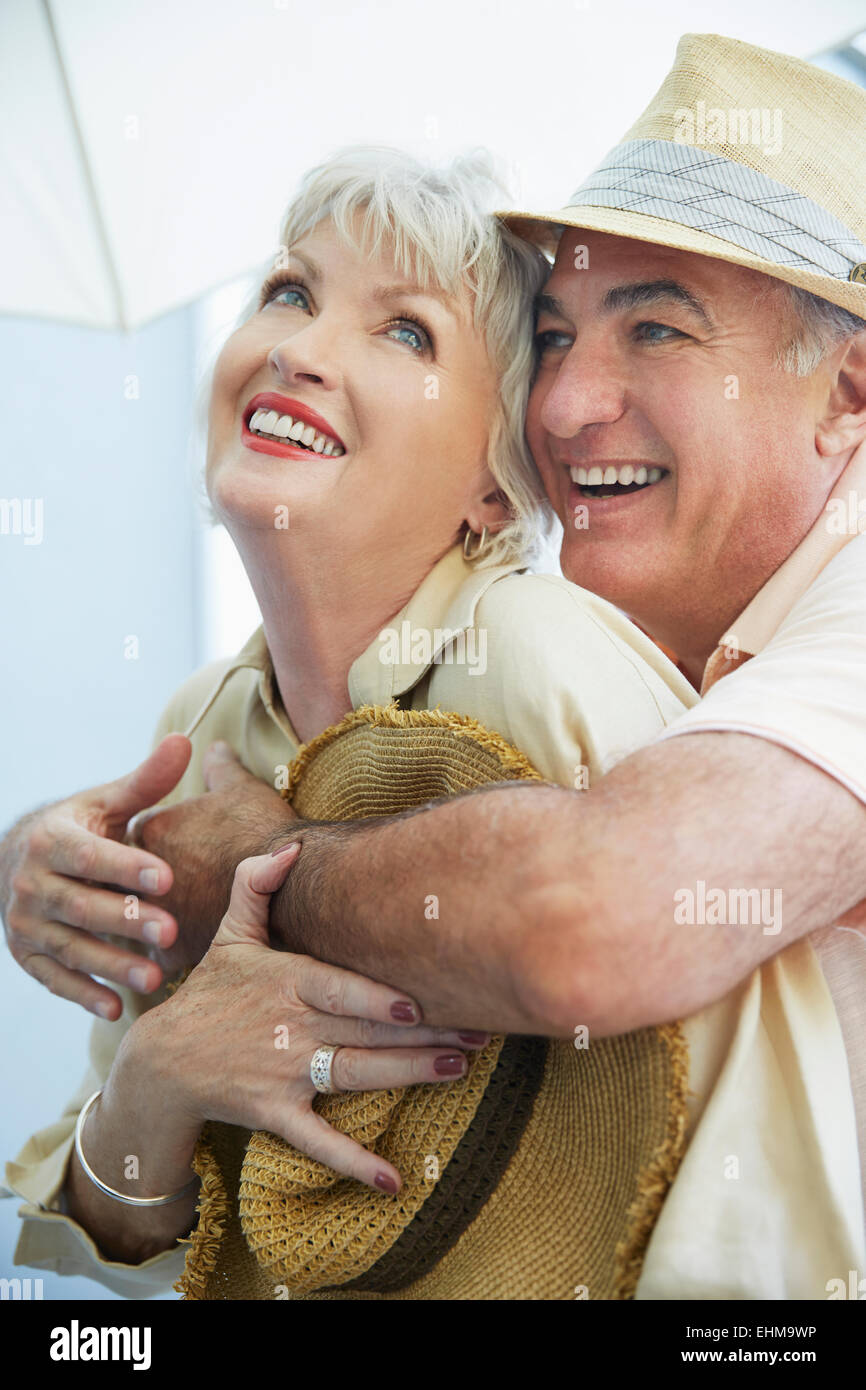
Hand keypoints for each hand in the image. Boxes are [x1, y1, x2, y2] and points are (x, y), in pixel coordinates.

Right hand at [0, 735, 191, 1019]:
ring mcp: (25, 923)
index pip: (91, 856)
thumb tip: (184, 740)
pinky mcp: (27, 955)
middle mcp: (31, 883)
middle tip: (171, 933)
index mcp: (53, 840)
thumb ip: (145, 781)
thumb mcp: (106, 802)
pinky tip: (117, 1008)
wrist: (16, 859)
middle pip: (81, 906)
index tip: (168, 878)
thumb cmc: (80, 828)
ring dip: (110, 964)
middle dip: (125, 921)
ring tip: (154, 979)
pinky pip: (54, 979)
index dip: (127, 867)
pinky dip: (83, 995)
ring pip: (70, 947)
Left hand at [132, 740, 299, 975]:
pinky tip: (195, 941)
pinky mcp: (173, 949)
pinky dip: (176, 947)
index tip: (185, 842)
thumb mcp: (241, 788)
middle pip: (132, 880)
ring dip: (158, 918)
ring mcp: (155, 915)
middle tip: (177, 881)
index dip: (164, 839)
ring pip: (144, 919)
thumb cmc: (262, 831)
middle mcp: (140, 875)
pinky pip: (164, 951)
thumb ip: (220, 767)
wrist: (289, 883)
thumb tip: (214, 747)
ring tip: (185, 914)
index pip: (141, 834)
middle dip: (148, 882)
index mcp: (149, 830)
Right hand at [133, 845, 489, 1191]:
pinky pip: (318, 1142)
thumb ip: (254, 885)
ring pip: (355, 1075)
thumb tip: (289, 847)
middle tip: (478, 1031)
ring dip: (408, 1074)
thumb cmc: (210, 991)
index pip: (338, 988)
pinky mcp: (275, 1114)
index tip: (419, 1004)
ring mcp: (283, 1074)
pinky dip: (352, 1163)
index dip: (376, 999)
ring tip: (457, 1068)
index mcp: (285, 981)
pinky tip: (392, 1180)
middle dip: (424, 1033)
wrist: (163, 1062)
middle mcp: (288, 1028)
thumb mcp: (229, 936)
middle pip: (364, 1030)